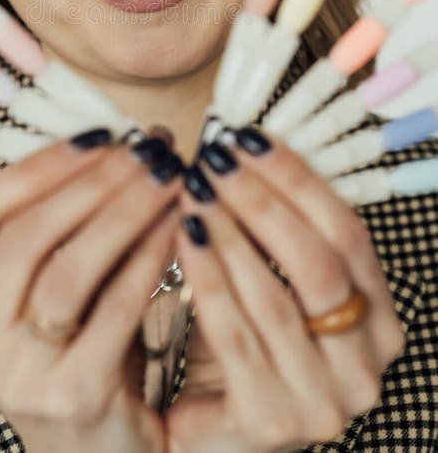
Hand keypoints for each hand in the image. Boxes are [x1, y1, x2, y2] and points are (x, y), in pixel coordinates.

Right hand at [0, 130, 183, 452]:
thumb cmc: (83, 353)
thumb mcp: (53, 292)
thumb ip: (64, 230)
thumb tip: (121, 144)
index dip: (32, 168)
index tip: (94, 135)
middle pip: (23, 235)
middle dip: (92, 182)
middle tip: (149, 151)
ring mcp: (15, 376)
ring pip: (65, 270)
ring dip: (124, 213)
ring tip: (169, 180)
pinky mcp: (71, 396)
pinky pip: (113, 308)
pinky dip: (148, 258)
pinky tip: (177, 227)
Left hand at [164, 127, 405, 452]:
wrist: (218, 432)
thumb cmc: (252, 343)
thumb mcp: (281, 287)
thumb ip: (280, 233)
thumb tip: (242, 149)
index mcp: (380, 323)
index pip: (349, 235)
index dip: (298, 179)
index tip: (251, 138)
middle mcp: (364, 366)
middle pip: (318, 263)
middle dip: (261, 201)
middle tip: (214, 160)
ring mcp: (323, 401)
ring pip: (273, 296)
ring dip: (228, 232)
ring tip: (192, 189)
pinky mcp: (271, 419)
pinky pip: (232, 332)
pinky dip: (205, 276)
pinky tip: (183, 235)